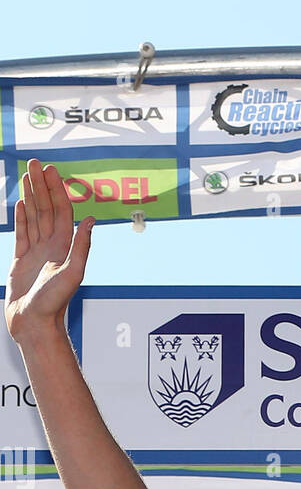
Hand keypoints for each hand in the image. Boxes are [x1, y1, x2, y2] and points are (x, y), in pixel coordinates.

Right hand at [4, 159, 93, 343]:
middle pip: (47, 209)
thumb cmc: (53, 304)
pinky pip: (22, 233)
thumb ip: (81, 247)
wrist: (35, 325)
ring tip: (27, 175)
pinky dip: (22, 216)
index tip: (50, 170)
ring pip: (34, 217)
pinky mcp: (22, 260)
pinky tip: (21, 202)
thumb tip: (91, 220)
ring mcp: (37, 252)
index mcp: (64, 247)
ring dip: (31, 195)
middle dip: (41, 186)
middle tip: (35, 163)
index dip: (56, 190)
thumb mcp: (71, 273)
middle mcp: (52, 247)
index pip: (61, 211)